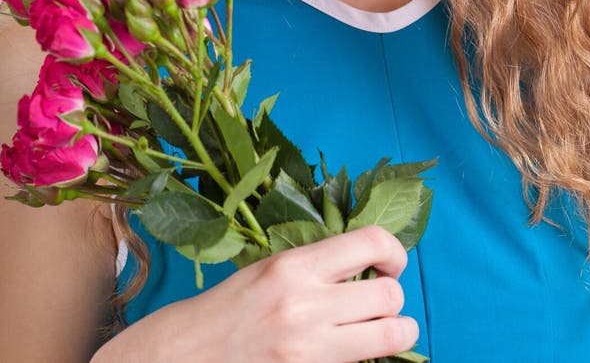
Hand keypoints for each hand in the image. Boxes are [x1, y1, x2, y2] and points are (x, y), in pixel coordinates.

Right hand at [125, 223, 418, 361]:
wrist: (189, 353)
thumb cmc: (231, 307)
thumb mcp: (271, 268)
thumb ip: (318, 264)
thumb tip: (370, 262)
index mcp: (295, 265)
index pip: (371, 242)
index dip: (395, 251)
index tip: (390, 264)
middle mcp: (307, 304)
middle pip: (390, 294)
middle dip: (394, 298)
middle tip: (382, 300)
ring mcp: (312, 347)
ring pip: (391, 335)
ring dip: (396, 332)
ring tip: (385, 329)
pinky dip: (368, 358)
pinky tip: (354, 351)